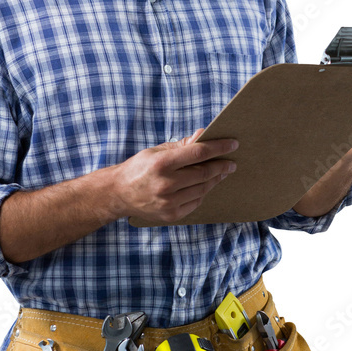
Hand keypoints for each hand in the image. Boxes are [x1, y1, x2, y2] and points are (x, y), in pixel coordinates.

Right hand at [108, 130, 238, 223]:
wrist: (119, 194)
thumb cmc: (140, 168)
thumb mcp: (157, 151)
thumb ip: (182, 145)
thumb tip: (203, 135)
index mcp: (161, 163)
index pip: (198, 153)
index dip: (218, 147)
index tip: (232, 144)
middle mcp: (166, 184)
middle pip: (204, 173)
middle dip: (221, 166)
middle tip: (231, 162)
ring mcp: (169, 202)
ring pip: (203, 189)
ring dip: (215, 179)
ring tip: (221, 172)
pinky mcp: (171, 215)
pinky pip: (195, 202)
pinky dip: (203, 193)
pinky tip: (205, 185)